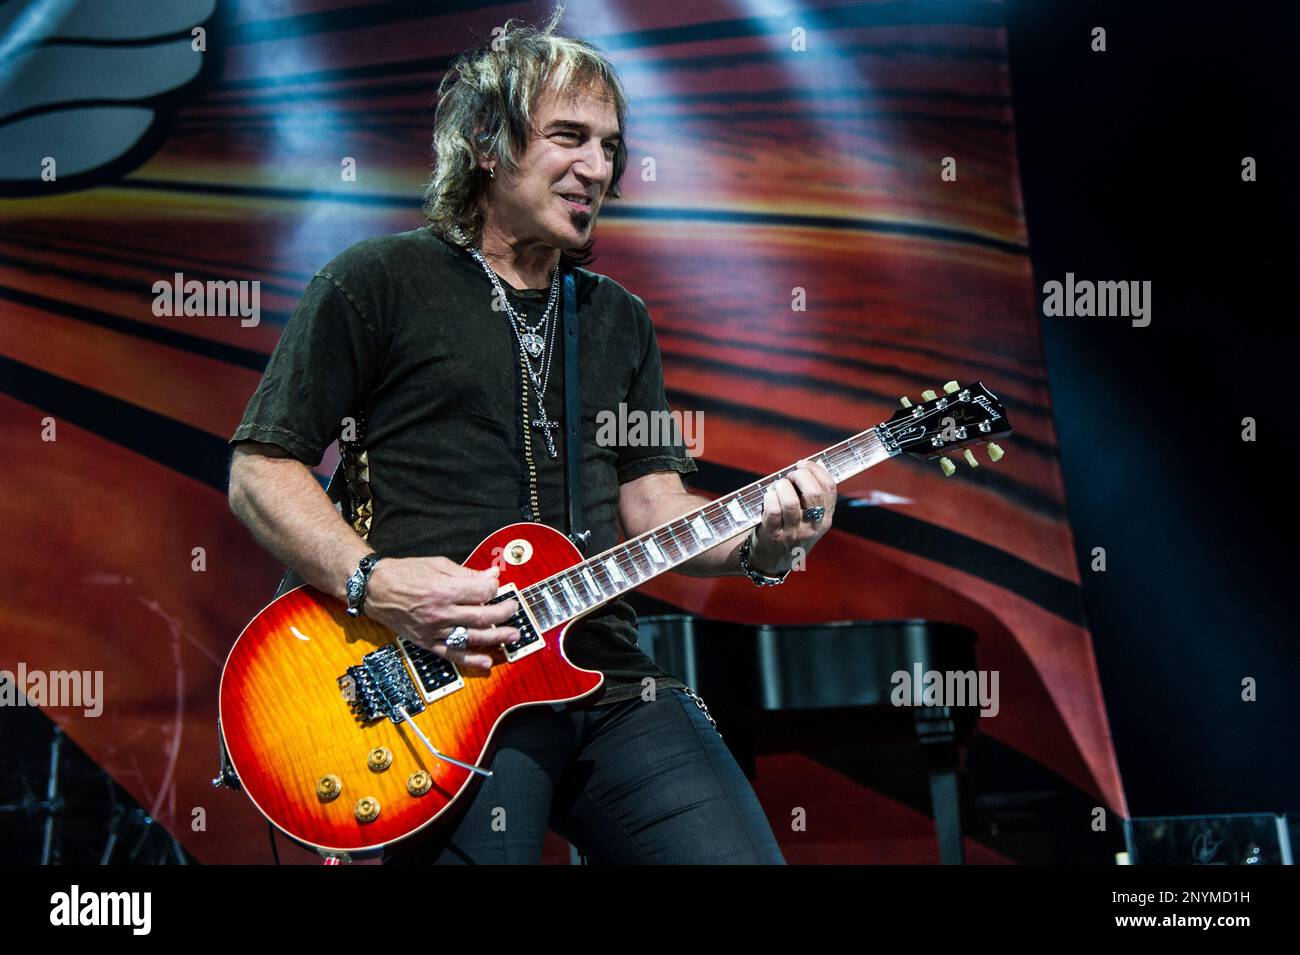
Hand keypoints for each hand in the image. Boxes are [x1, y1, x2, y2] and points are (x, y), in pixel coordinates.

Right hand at [362, 557, 518, 673]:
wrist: (375, 589)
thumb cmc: (405, 573)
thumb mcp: (438, 564)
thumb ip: (467, 573)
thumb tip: (492, 575)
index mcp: (444, 589)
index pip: (482, 592)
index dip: (495, 588)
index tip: (497, 586)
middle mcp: (441, 612)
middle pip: (482, 616)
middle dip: (504, 613)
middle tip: (513, 609)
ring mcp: (434, 630)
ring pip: (472, 638)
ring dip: (497, 638)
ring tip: (513, 635)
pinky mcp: (427, 642)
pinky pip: (452, 654)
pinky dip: (471, 660)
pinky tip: (487, 662)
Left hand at [749, 459, 836, 574]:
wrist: (772, 562)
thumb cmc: (791, 531)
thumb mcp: (810, 518)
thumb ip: (814, 493)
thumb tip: (819, 462)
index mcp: (825, 518)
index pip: (829, 488)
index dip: (816, 470)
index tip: (803, 464)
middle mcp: (812, 527)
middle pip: (813, 493)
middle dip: (799, 476)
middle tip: (790, 476)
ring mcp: (793, 533)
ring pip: (791, 502)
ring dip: (782, 486)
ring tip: (778, 486)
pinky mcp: (774, 536)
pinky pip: (773, 511)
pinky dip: (769, 498)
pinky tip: (769, 495)